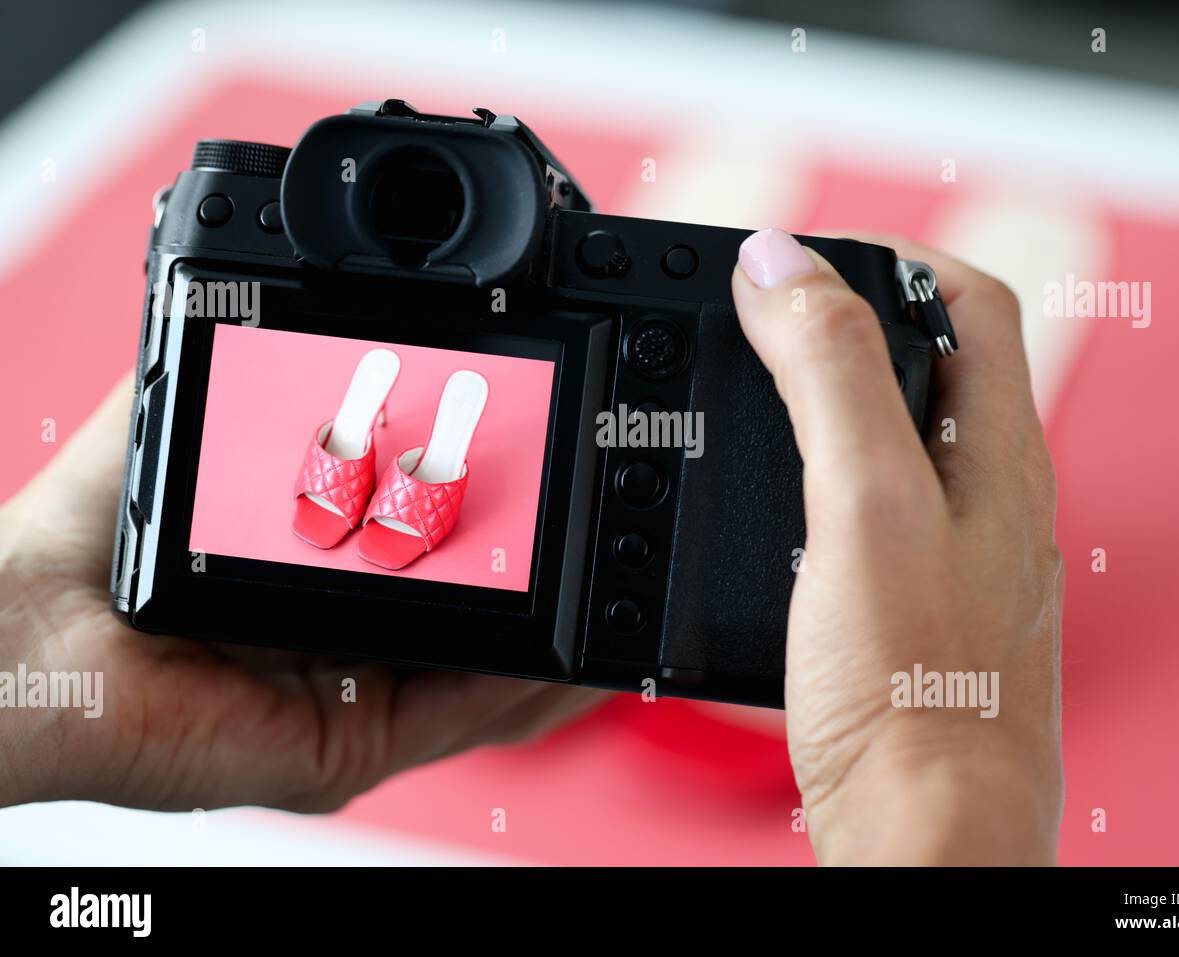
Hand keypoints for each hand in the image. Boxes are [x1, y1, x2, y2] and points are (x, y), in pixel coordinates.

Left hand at [0, 375, 602, 811]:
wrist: (31, 630)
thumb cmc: (98, 537)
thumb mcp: (204, 425)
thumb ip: (266, 377)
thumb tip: (324, 313)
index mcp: (323, 585)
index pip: (436, 564)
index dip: (499, 534)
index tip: (545, 488)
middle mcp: (345, 648)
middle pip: (476, 622)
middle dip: (548, 584)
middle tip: (604, 530)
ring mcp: (352, 699)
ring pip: (486, 682)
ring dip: (557, 642)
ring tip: (615, 597)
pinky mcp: (348, 744)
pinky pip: (459, 718)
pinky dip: (523, 686)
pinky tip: (570, 653)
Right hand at [733, 229, 1063, 864]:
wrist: (918, 830)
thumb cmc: (914, 693)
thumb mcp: (864, 506)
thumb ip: (829, 376)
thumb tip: (779, 264)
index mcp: (1000, 457)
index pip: (976, 303)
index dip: (898, 254)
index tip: (807, 253)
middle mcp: (989, 500)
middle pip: (935, 364)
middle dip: (850, 318)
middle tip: (764, 314)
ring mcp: (951, 557)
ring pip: (897, 439)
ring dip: (829, 395)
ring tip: (752, 386)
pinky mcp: (908, 610)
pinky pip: (869, 510)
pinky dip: (815, 476)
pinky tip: (767, 503)